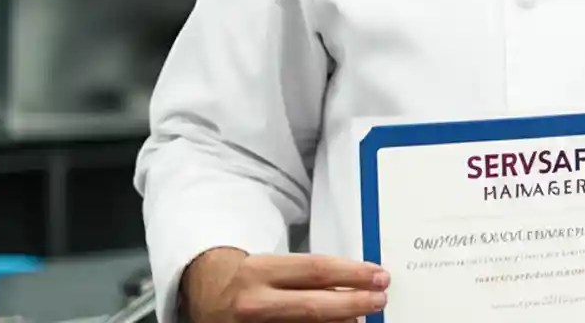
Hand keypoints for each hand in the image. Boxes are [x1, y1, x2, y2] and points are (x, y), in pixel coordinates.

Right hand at [182, 248, 390, 321]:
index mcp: (259, 271)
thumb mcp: (272, 266)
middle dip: (355, 303)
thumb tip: (354, 286)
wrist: (205, 297)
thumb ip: (308, 276)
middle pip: (315, 306)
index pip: (317, 270)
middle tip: (380, 299)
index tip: (379, 276)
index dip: (353, 274)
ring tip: (361, 317)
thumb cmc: (247, 279)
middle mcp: (253, 303)